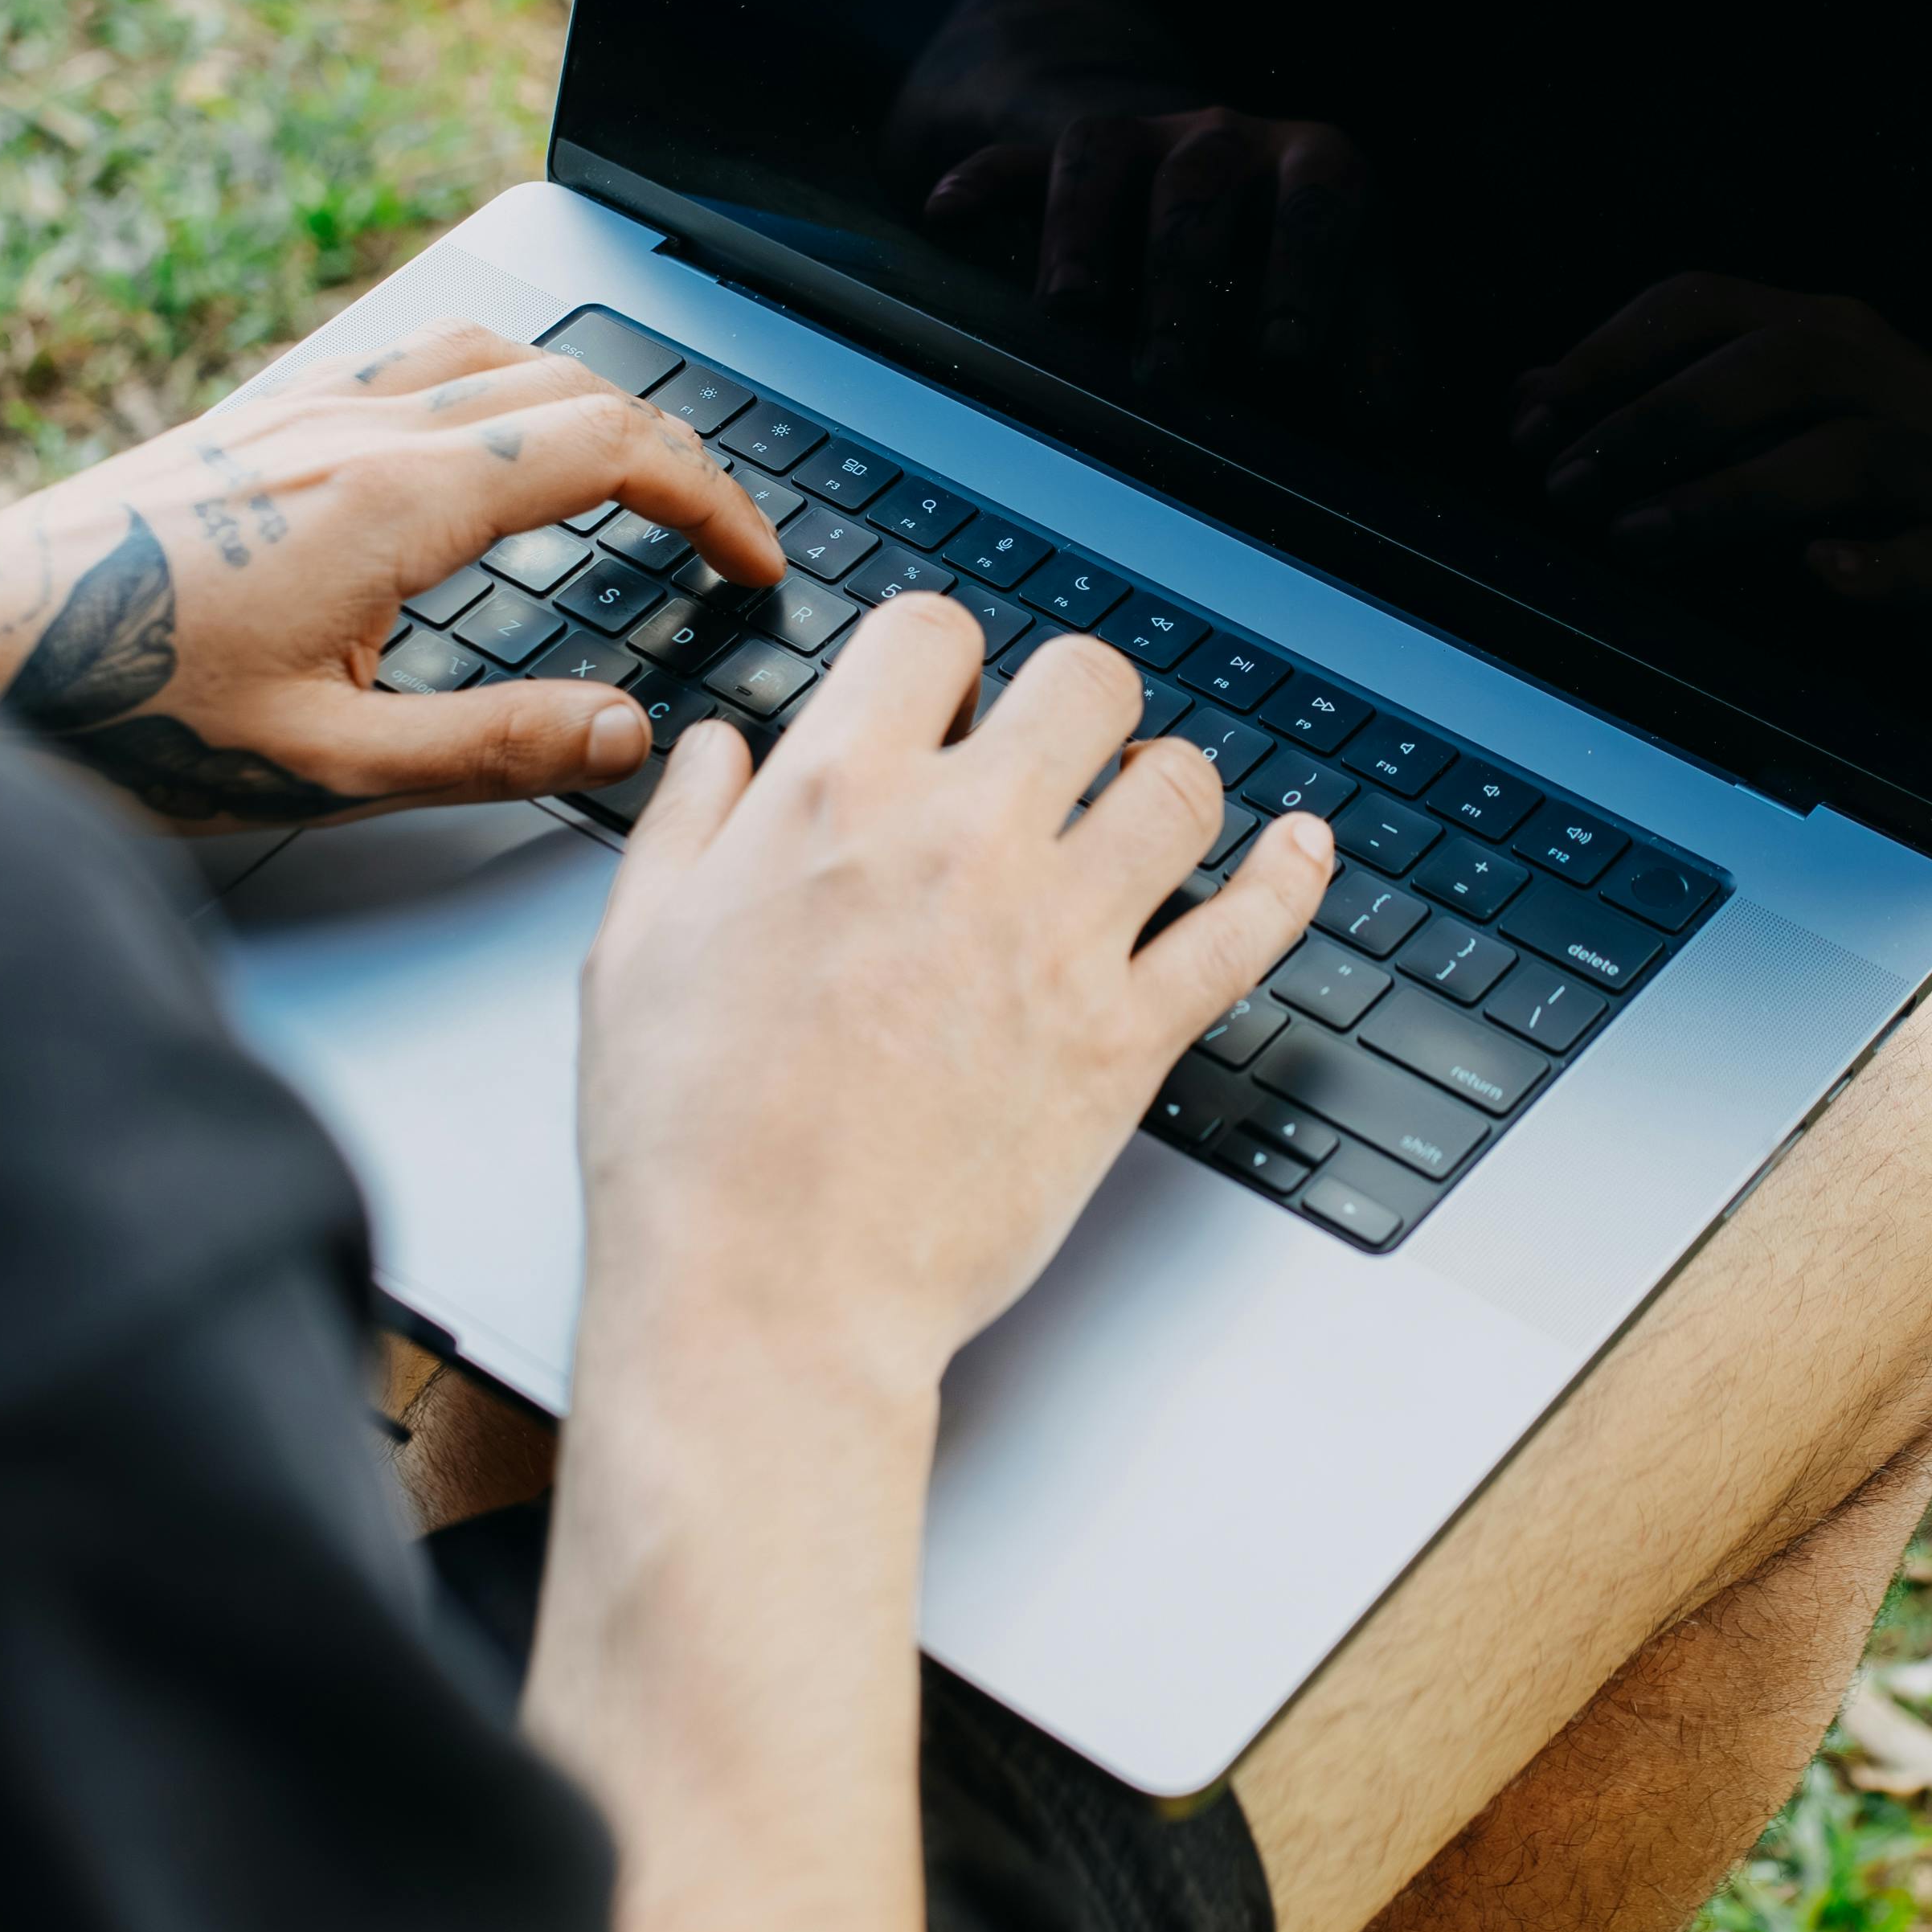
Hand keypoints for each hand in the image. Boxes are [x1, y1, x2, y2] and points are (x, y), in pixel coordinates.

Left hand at [0, 323, 781, 828]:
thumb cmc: (118, 714)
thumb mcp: (323, 768)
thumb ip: (490, 747)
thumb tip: (627, 733)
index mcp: (395, 499)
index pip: (611, 446)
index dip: (710, 498)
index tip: (751, 561)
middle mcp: (354, 429)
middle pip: (567, 383)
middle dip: (669, 448)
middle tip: (714, 530)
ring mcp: (298, 413)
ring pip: (488, 353)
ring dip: (582, 398)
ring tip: (626, 476)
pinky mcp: (250, 424)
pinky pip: (405, 360)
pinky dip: (489, 382)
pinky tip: (478, 440)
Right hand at [576, 595, 1335, 1406]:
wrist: (766, 1297)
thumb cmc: (689, 1146)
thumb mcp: (633, 953)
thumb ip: (686, 830)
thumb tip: (723, 756)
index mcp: (833, 799)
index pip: (931, 634)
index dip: (943, 659)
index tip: (946, 702)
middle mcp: (962, 840)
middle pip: (1084, 681)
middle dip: (1073, 706)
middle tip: (1058, 750)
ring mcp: (1059, 934)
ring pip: (1180, 785)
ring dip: (1166, 787)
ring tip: (1145, 814)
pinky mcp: (1127, 1038)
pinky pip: (1247, 928)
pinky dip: (1288, 879)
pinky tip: (1297, 852)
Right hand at [926, 101, 1381, 390]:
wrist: (1222, 203)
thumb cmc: (1294, 280)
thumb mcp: (1352, 312)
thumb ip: (1373, 359)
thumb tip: (1373, 411)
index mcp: (1313, 166)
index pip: (1317, 200)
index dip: (1306, 271)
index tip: (1287, 353)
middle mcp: (1226, 138)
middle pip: (1200, 183)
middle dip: (1185, 276)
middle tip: (1172, 372)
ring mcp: (1139, 141)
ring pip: (1102, 153)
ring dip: (1083, 228)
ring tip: (1068, 305)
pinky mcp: (1060, 163)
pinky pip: (1013, 161)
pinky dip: (979, 183)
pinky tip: (945, 214)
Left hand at [1510, 273, 1931, 687]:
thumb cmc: (1873, 499)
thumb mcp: (1764, 433)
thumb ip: (1661, 409)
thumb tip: (1525, 397)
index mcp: (1819, 333)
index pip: (1700, 303)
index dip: (1605, 354)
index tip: (1526, 422)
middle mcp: (1879, 375)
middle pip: (1761, 366)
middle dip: (1647, 424)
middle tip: (1562, 490)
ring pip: (1834, 454)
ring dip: (1724, 495)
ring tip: (1635, 541)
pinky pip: (1922, 553)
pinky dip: (1868, 567)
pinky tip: (1818, 578)